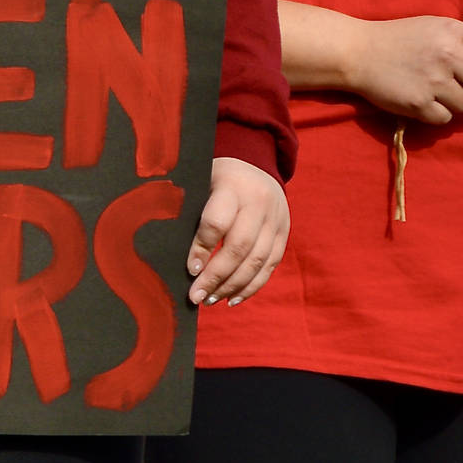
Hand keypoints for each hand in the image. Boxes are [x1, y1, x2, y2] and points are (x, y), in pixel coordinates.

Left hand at [186, 157, 288, 305]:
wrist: (255, 163)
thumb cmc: (216, 177)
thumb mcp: (201, 182)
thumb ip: (192, 211)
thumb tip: (177, 252)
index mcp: (233, 185)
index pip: (217, 222)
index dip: (202, 249)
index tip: (190, 270)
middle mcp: (259, 202)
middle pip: (239, 247)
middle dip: (216, 277)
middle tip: (196, 296)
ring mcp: (276, 218)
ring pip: (256, 261)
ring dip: (232, 286)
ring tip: (210, 300)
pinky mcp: (284, 232)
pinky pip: (270, 265)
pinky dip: (251, 286)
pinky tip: (232, 298)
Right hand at [347, 16, 462, 124]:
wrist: (357, 52)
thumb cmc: (399, 38)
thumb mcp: (434, 26)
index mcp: (453, 32)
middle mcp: (448, 56)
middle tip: (457, 80)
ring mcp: (434, 82)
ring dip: (454, 100)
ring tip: (433, 88)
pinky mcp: (420, 104)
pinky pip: (445, 118)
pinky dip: (436, 113)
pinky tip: (422, 99)